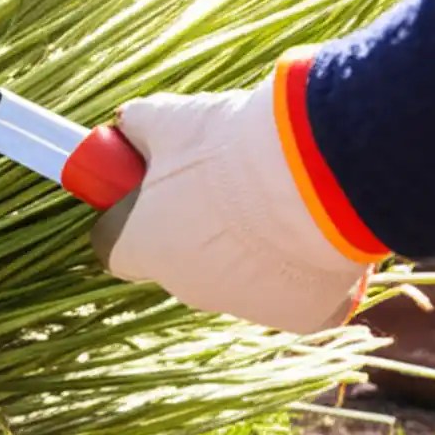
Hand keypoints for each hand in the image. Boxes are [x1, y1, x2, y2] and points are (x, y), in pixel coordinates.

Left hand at [90, 82, 371, 333]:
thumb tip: (127, 123)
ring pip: (240, 278)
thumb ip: (138, 125)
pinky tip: (319, 230)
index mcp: (144, 246)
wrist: (317, 174)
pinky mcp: (300, 315)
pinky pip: (295, 292)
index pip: (116, 247)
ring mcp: (244, 305)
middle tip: (229, 187)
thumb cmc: (232, 147)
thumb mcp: (171, 120)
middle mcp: (187, 287)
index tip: (149, 193)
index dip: (129, 219)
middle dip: (198, 230)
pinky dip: (304, 268)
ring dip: (252, 248)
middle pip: (181, 262)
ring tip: (283, 199)